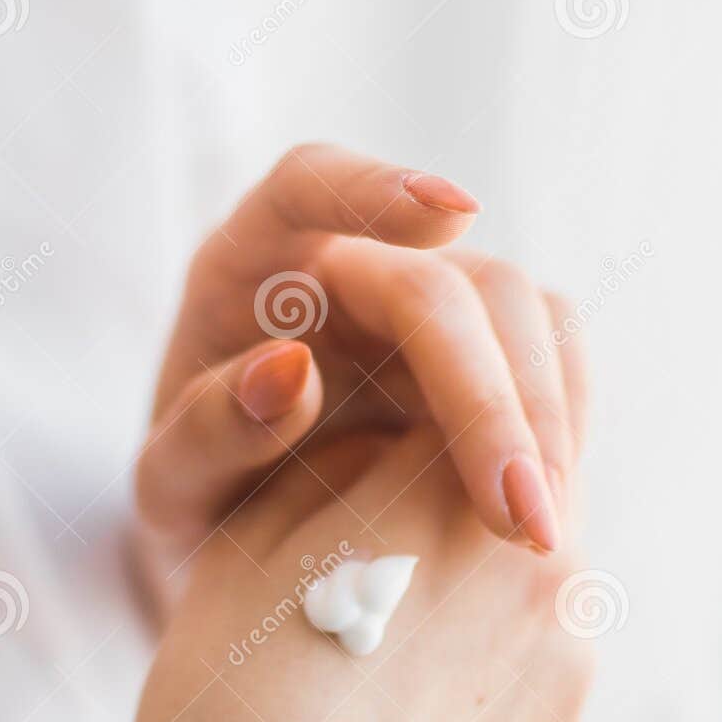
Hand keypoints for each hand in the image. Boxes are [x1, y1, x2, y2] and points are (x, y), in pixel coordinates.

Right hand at [16, 344, 591, 721]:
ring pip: (540, 576)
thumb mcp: (260, 526)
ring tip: (381, 632)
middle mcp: (546, 565)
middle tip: (403, 493)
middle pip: (542, 467)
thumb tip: (415, 436)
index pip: (514, 370)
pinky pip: (535, 672)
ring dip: (484, 572)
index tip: (419, 382)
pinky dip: (482, 668)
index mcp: (455, 484)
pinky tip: (400, 711)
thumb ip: (362, 450)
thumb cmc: (227, 688)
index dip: (465, 367)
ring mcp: (568, 667)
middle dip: (487, 460)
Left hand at [136, 144, 576, 587]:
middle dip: (490, 392)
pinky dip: (557, 426)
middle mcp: (348, 268)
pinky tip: (550, 506)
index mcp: (249, 264)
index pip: (311, 184)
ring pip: (516, 315)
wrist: (230, 538)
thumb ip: (203, 430)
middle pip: (446, 281)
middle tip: (515, 509)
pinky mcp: (478, 360)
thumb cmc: (187, 497)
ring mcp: (423, 311)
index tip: (455, 215)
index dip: (378, 188)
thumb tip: (291, 369)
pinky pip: (543, 362)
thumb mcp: (163, 486)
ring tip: (537, 526)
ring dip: (540, 417)